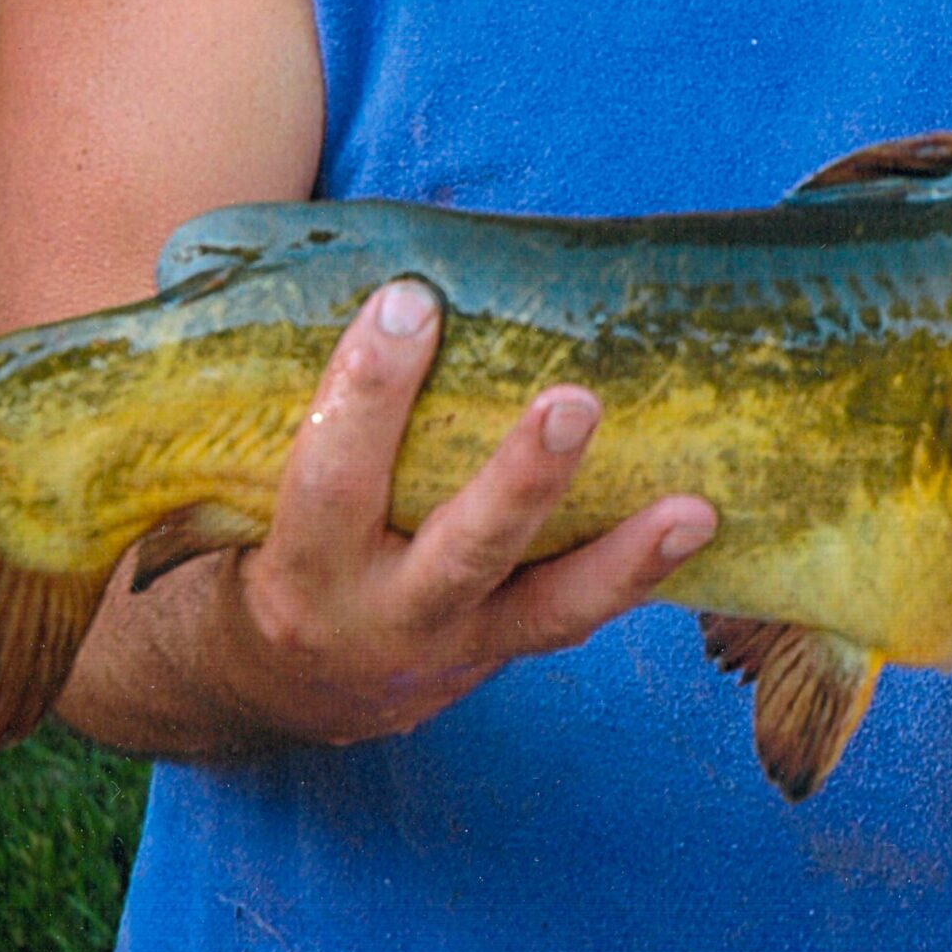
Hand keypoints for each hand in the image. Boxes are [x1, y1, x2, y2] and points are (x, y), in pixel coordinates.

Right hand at [208, 279, 717, 745]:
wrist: (286, 683)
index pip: (330, 473)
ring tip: (690, 509)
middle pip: (459, 550)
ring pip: (544, 606)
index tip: (407, 299)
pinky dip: (636, 576)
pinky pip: (574, 619)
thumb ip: (297, 407)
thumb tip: (364, 267)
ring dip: (620, 556)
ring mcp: (455, 646)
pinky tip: (698, 524)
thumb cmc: (275, 545)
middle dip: (520, 480)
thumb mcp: (253, 494)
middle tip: (574, 403)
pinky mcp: (503, 656)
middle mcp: (381, 617)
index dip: (365, 390)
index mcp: (301, 567)